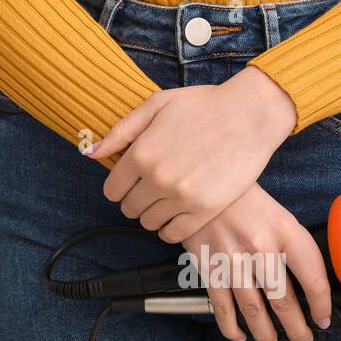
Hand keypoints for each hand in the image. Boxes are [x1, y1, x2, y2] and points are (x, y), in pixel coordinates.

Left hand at [86, 66, 296, 242]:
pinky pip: (174, 234)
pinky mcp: (205, 210)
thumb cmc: (203, 105)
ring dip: (153, 214)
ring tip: (166, 199)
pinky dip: (170, 228)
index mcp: (141, 153)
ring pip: (149, 223)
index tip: (129, 182)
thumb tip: (91, 153)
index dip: (119, 187)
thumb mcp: (155, 105)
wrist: (249, 114)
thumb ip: (120, 132)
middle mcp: (157, 178)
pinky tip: (177, 214)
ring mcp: (182, 197)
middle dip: (135, 200)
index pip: (112, 190)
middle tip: (151, 188)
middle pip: (129, 208)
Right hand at [181, 184, 332, 340]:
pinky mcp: (209, 266)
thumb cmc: (246, 202)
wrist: (204, 184)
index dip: (321, 307)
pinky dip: (230, 326)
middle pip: (284, 302)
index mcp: (286, 233)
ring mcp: (233, 259)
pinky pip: (222, 305)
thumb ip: (296, 249)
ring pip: (253, 310)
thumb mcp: (282, 218)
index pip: (313, 281)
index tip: (323, 319)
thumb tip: (310, 287)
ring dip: (265, 334)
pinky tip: (238, 336)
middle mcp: (261, 248)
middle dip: (297, 330)